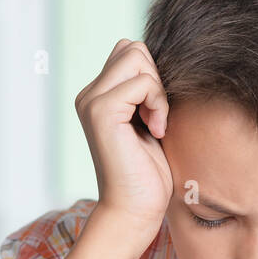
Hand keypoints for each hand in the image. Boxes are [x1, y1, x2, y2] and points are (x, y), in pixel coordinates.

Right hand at [75, 39, 173, 237]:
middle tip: (158, 116)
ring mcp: (92, 101)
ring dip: (157, 89)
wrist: (135, 210)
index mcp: (98, 96)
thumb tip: (167, 63)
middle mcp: (89, 95)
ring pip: (136, 57)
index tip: (158, 113)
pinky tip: (156, 130)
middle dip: (156, 78)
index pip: (130, 52)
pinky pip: (142, 82)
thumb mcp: (150, 124)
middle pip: (133, 48)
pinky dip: (158, 103)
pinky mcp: (101, 111)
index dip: (153, 76)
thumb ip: (148, 94)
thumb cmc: (149, 175)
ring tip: (157, 123)